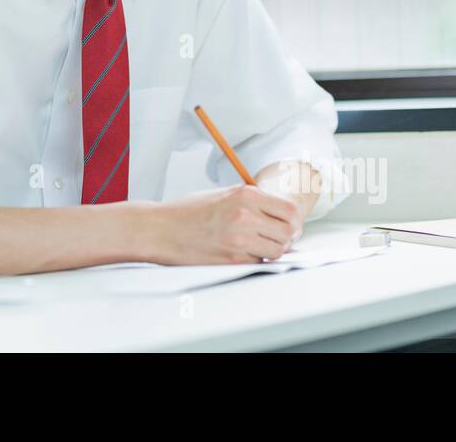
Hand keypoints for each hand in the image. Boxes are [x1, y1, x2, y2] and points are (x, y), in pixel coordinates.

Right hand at [145, 184, 304, 264]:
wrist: (160, 230)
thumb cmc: (187, 211)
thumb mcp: (222, 194)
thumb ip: (250, 200)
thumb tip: (276, 211)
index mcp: (245, 195)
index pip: (290, 210)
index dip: (294, 221)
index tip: (290, 225)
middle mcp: (245, 215)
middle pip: (290, 232)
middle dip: (288, 238)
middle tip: (279, 239)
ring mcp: (239, 239)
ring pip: (278, 250)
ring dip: (273, 250)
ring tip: (258, 246)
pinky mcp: (232, 259)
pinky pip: (259, 261)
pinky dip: (256, 259)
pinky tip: (242, 252)